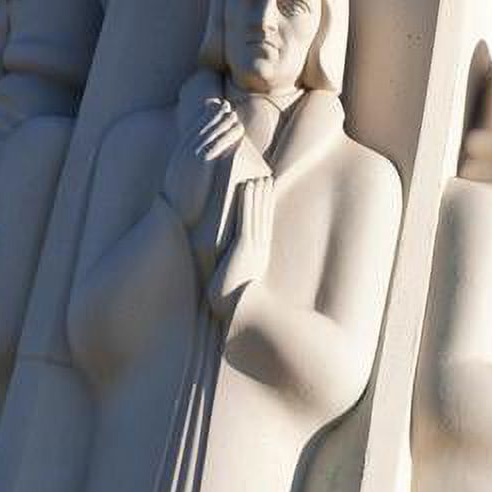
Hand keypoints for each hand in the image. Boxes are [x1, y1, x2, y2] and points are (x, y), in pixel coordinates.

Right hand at [161, 98, 241, 227]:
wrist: (173, 215)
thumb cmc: (181, 207)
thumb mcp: (182, 186)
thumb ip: (189, 176)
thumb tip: (195, 176)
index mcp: (179, 158)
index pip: (191, 133)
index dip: (202, 121)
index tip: (210, 112)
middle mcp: (184, 153)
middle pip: (200, 128)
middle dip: (212, 115)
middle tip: (224, 104)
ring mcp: (191, 157)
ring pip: (209, 133)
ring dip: (222, 121)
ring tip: (233, 113)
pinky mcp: (201, 163)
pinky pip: (217, 143)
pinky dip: (227, 134)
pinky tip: (238, 128)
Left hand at [208, 174, 273, 318]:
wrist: (245, 316)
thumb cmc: (236, 309)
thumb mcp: (234, 289)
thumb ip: (231, 278)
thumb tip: (227, 277)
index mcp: (255, 259)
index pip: (259, 228)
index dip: (262, 210)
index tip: (262, 193)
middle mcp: (257, 250)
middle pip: (262, 217)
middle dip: (263, 196)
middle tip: (265, 175)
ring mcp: (253, 248)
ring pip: (256, 214)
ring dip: (257, 192)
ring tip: (258, 174)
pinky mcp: (245, 247)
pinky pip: (246, 218)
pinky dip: (247, 201)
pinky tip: (247, 185)